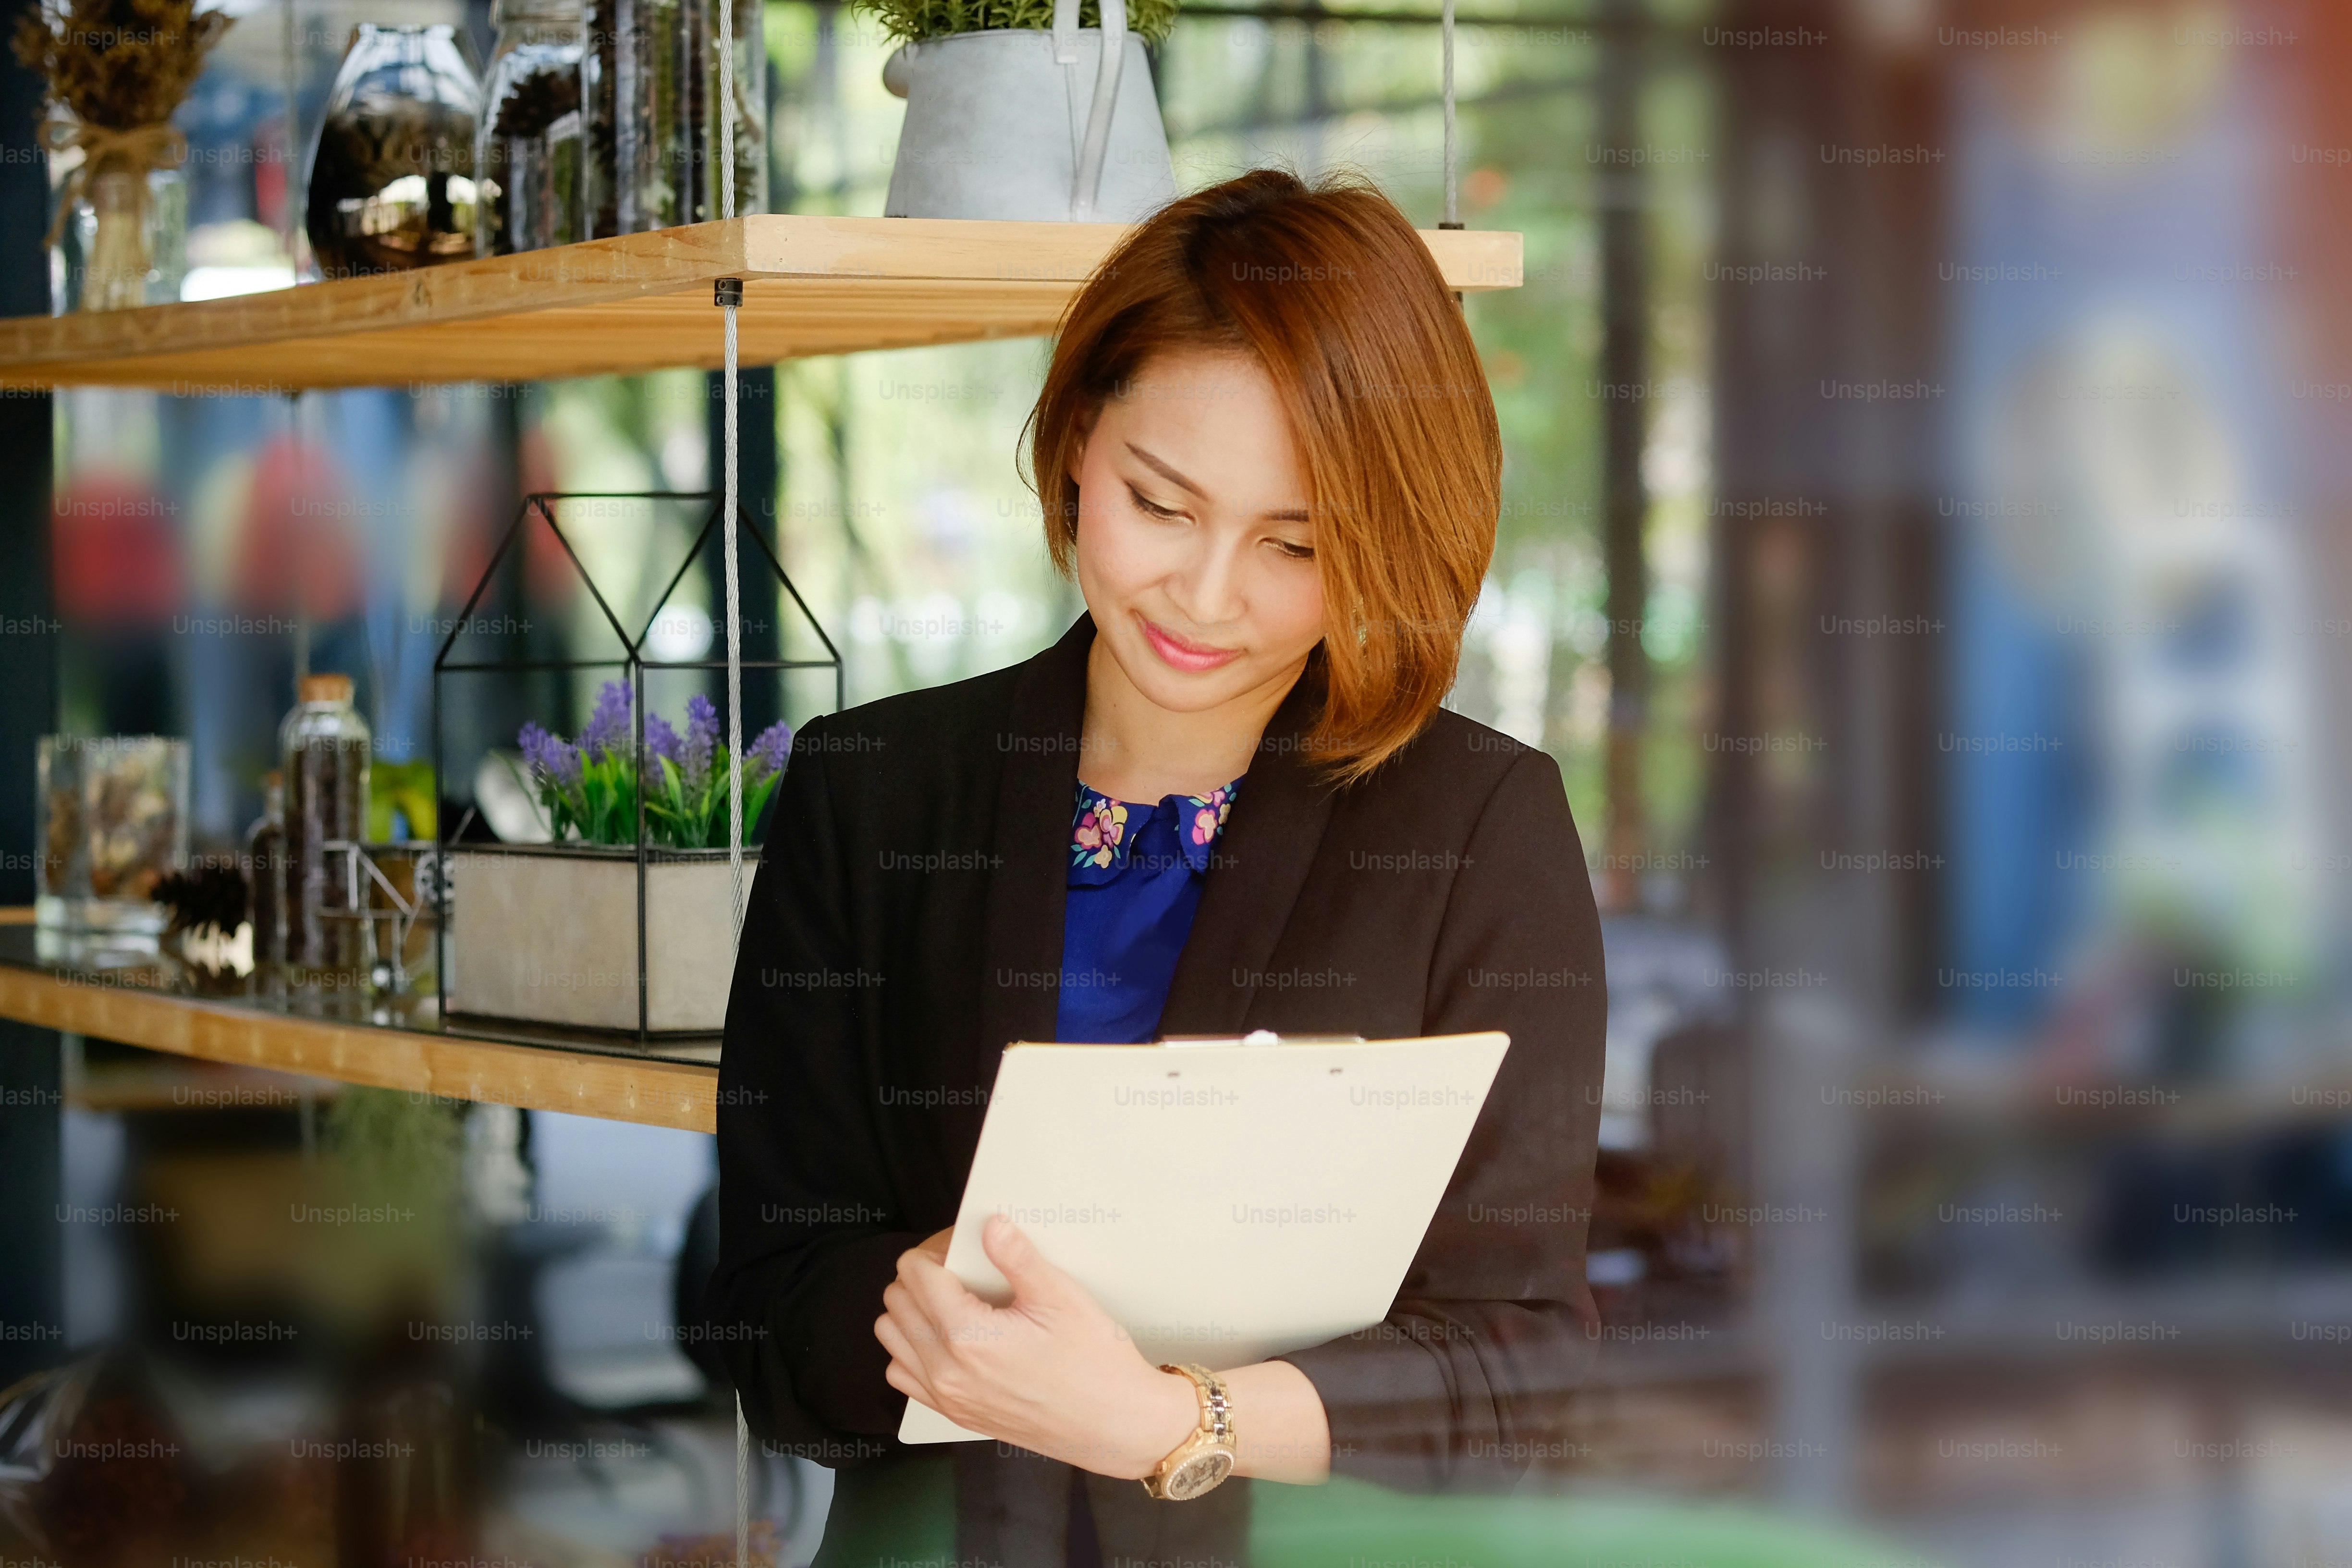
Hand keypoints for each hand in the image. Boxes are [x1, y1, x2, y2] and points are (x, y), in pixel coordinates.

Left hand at [875, 1215, 1198, 1479]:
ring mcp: (949, 1398)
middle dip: (920, 1275)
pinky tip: (948, 1339)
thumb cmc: (1096, 1364)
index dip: (935, 1249)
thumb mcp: (1061, 1298)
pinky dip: (913, 1351)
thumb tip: (990, 1225)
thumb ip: (1017, 1257)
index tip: (961, 1247)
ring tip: (951, 1301)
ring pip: (892, 1340)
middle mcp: (947, 1371)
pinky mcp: (957, 1415)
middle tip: (959, 1268)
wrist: (1116, 1424)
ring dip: (910, 1312)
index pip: (915, 1275)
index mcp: (968, 1336)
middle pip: (896, 1302)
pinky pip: (905, 1376)